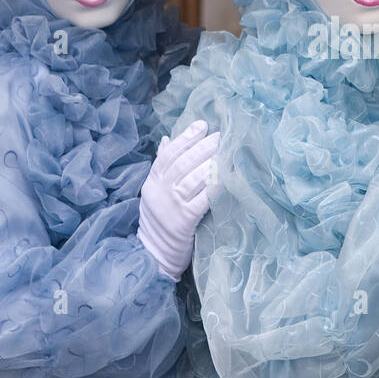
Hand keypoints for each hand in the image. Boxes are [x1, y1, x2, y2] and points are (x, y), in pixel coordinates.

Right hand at [138, 121, 219, 280]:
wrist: (154, 253)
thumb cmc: (160, 218)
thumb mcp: (154, 190)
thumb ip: (161, 165)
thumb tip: (166, 138)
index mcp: (153, 181)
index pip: (168, 153)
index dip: (185, 137)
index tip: (202, 125)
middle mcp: (160, 190)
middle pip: (182, 163)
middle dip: (202, 147)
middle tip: (220, 136)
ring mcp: (171, 205)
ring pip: (192, 179)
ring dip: (210, 164)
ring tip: (225, 153)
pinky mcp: (184, 221)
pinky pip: (201, 200)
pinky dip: (213, 188)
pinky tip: (225, 179)